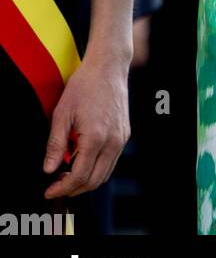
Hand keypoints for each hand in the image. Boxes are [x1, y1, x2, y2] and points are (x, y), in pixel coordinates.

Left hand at [41, 52, 130, 198]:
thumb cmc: (84, 85)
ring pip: (105, 174)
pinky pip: (111, 161)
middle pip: (94, 181)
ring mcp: (121, 138)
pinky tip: (82, 160)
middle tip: (57, 184)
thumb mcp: (62, 113)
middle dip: (74, 189)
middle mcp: (112, 141)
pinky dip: (97, 169)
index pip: (79, 176)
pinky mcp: (124, 134)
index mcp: (96, 137)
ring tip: (68, 175)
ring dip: (86, 181)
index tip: (50, 190)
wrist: (108, 67)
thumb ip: (55, 144)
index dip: (62, 188)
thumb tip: (49, 169)